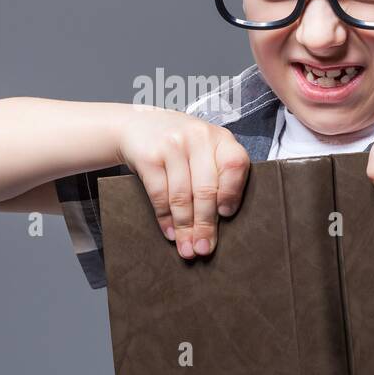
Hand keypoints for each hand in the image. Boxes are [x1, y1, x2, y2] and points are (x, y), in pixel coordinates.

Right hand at [116, 106, 250, 257]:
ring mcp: (172, 145)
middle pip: (206, 188)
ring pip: (182, 196)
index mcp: (220, 138)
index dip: (232, 192)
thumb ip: (217, 174)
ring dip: (185, 228)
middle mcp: (198, 137)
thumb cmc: (180, 146)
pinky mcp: (149, 156)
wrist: (138, 126)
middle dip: (205, 224)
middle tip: (205, 249)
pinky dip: (165, 218)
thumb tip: (221, 221)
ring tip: (187, 249)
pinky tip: (170, 232)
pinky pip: (160, 194)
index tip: (227, 216)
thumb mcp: (204, 150)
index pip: (235, 164)